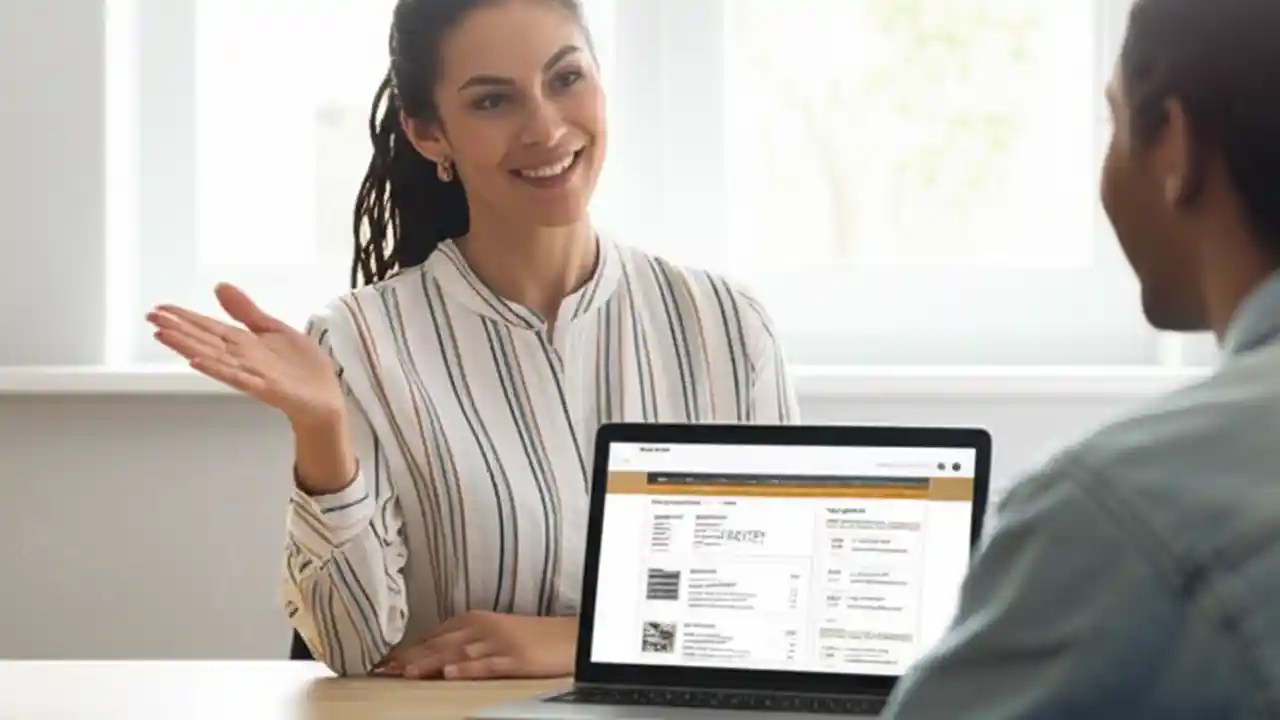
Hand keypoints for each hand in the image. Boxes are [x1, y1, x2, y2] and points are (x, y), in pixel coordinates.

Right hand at [146, 283, 344, 426]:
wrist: (325, 398)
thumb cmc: (301, 367)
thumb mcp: (273, 329)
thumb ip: (246, 311)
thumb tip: (219, 286)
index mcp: (243, 343)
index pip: (208, 327)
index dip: (185, 317)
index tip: (159, 308)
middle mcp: (241, 358)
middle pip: (204, 340)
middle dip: (178, 329)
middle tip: (151, 318)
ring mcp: (251, 373)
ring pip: (214, 357)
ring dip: (188, 347)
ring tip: (164, 335)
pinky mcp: (266, 388)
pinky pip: (237, 377)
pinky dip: (217, 369)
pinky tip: (196, 361)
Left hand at [375, 612, 577, 680]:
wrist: (568, 637)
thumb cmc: (529, 637)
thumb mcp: (492, 633)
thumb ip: (464, 641)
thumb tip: (431, 656)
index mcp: (475, 619)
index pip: (433, 634)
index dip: (407, 649)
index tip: (382, 661)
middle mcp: (482, 628)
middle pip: (439, 644)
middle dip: (409, 658)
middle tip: (383, 670)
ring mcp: (498, 644)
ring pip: (457, 654)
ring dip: (429, 664)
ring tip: (405, 673)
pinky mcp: (515, 659)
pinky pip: (486, 665)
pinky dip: (466, 669)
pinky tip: (449, 674)